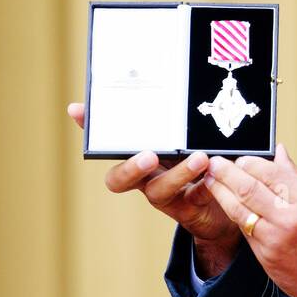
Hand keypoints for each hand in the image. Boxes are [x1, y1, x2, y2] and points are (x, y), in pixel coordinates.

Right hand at [66, 102, 241, 272]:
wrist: (219, 204)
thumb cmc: (192, 166)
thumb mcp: (181, 139)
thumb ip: (168, 119)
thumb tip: (153, 88)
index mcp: (137, 157)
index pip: (105, 143)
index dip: (89, 128)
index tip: (78, 109)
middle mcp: (144, 178)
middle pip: (119, 178)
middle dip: (130, 167)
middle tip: (149, 155)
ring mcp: (165, 195)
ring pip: (159, 189)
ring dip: (179, 173)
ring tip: (200, 158)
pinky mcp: (189, 208)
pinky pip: (196, 197)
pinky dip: (207, 184)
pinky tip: (217, 170)